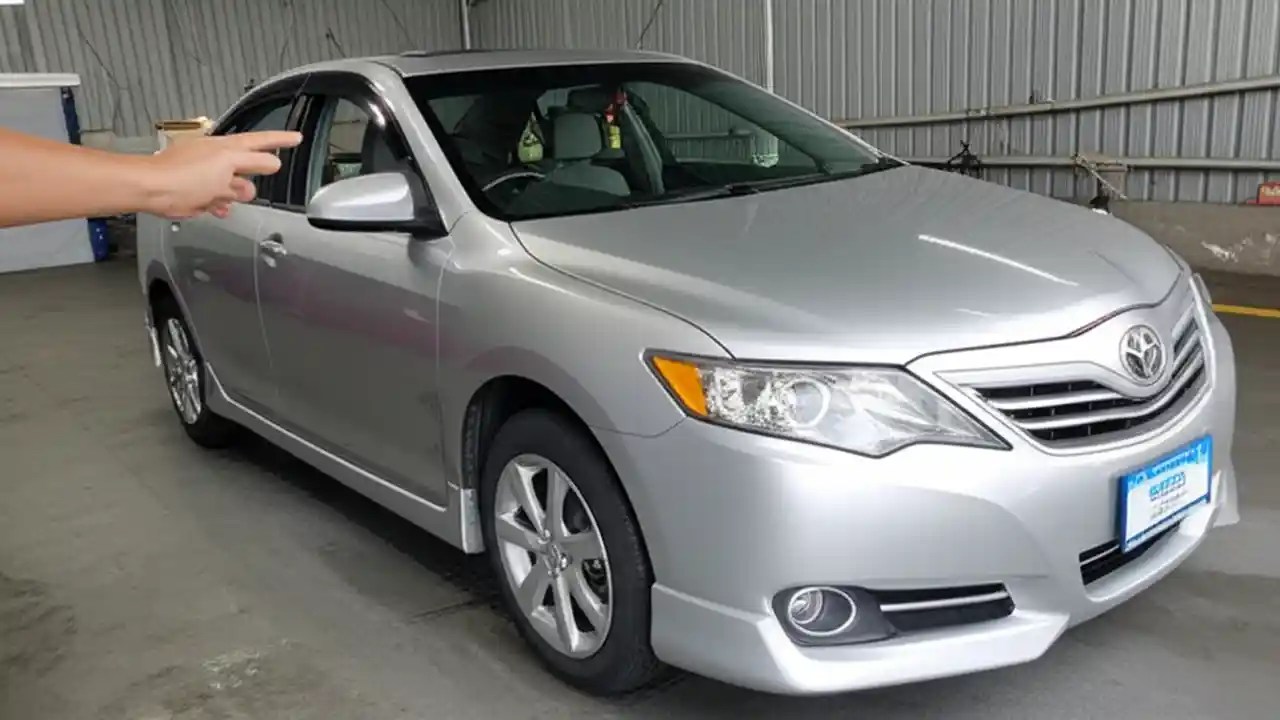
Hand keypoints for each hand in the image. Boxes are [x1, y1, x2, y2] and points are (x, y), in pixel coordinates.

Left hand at [143, 130, 302, 219]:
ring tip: (220, 198)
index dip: (280, 140)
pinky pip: (219, 201)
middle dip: (248, 180)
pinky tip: (216, 208)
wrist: (153, 190)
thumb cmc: (185, 175)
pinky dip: (219, 205)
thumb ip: (254, 162)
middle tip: (238, 187)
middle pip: (248, 168)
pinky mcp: (198, 193)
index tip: (297, 138)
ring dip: (232, 196)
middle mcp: (218, 159)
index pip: (260, 141)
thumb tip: (273, 162)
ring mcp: (208, 176)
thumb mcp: (228, 165)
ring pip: (235, 188)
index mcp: (227, 147)